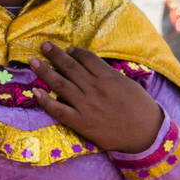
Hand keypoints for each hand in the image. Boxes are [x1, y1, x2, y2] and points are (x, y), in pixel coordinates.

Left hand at [30, 43, 163, 152]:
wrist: (146, 134)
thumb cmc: (140, 107)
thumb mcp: (127, 84)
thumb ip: (107, 75)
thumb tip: (89, 66)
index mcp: (108, 77)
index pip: (86, 58)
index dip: (74, 52)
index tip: (67, 49)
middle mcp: (95, 88)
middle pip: (70, 67)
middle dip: (55, 54)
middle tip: (44, 45)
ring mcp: (86, 105)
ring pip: (60, 84)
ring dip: (45, 71)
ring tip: (33, 62)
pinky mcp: (81, 122)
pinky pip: (59, 109)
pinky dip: (46, 101)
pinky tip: (36, 92)